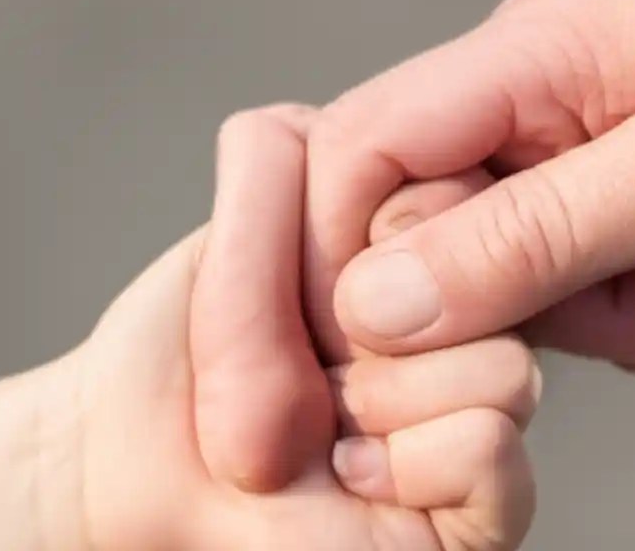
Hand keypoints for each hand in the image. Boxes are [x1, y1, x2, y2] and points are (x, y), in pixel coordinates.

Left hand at [0, 106, 538, 549]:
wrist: (129, 471)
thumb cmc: (182, 361)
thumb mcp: (226, 237)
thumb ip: (281, 159)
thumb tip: (346, 126)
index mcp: (435, 264)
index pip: (475, 203)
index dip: (374, 237)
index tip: (307, 282)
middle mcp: (474, 336)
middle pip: (496, 285)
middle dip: (363, 324)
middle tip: (310, 365)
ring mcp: (485, 419)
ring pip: (505, 368)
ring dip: (383, 399)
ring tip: (332, 429)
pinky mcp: (486, 509)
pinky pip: (490, 446)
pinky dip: (406, 464)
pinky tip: (356, 476)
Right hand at [303, 0, 634, 369]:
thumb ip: (544, 235)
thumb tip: (382, 300)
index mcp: (533, 57)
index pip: (357, 156)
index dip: (347, 267)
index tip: (416, 355)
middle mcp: (539, 101)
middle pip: (454, 254)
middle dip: (575, 306)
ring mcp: (587, 150)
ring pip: (548, 294)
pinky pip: (617, 295)